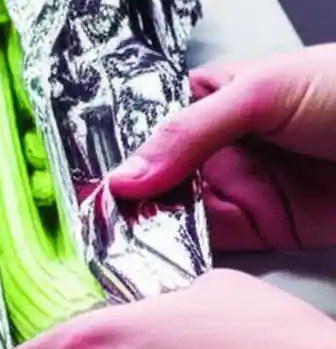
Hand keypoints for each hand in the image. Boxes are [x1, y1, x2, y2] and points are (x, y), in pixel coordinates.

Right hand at [109, 44, 335, 251]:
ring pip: (176, 213)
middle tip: (89, 218)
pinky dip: (183, 254)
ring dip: (148, 228)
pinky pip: (213, 244)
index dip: (113, 151)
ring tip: (113, 241)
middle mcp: (220, 145)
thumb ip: (189, 132)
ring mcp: (242, 187)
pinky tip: (158, 256)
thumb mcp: (261, 92)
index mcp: (213, 96)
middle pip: (155, 176)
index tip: (81, 178)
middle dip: (123, 198)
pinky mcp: (267, 227)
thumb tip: (125, 175)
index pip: (147, 126)